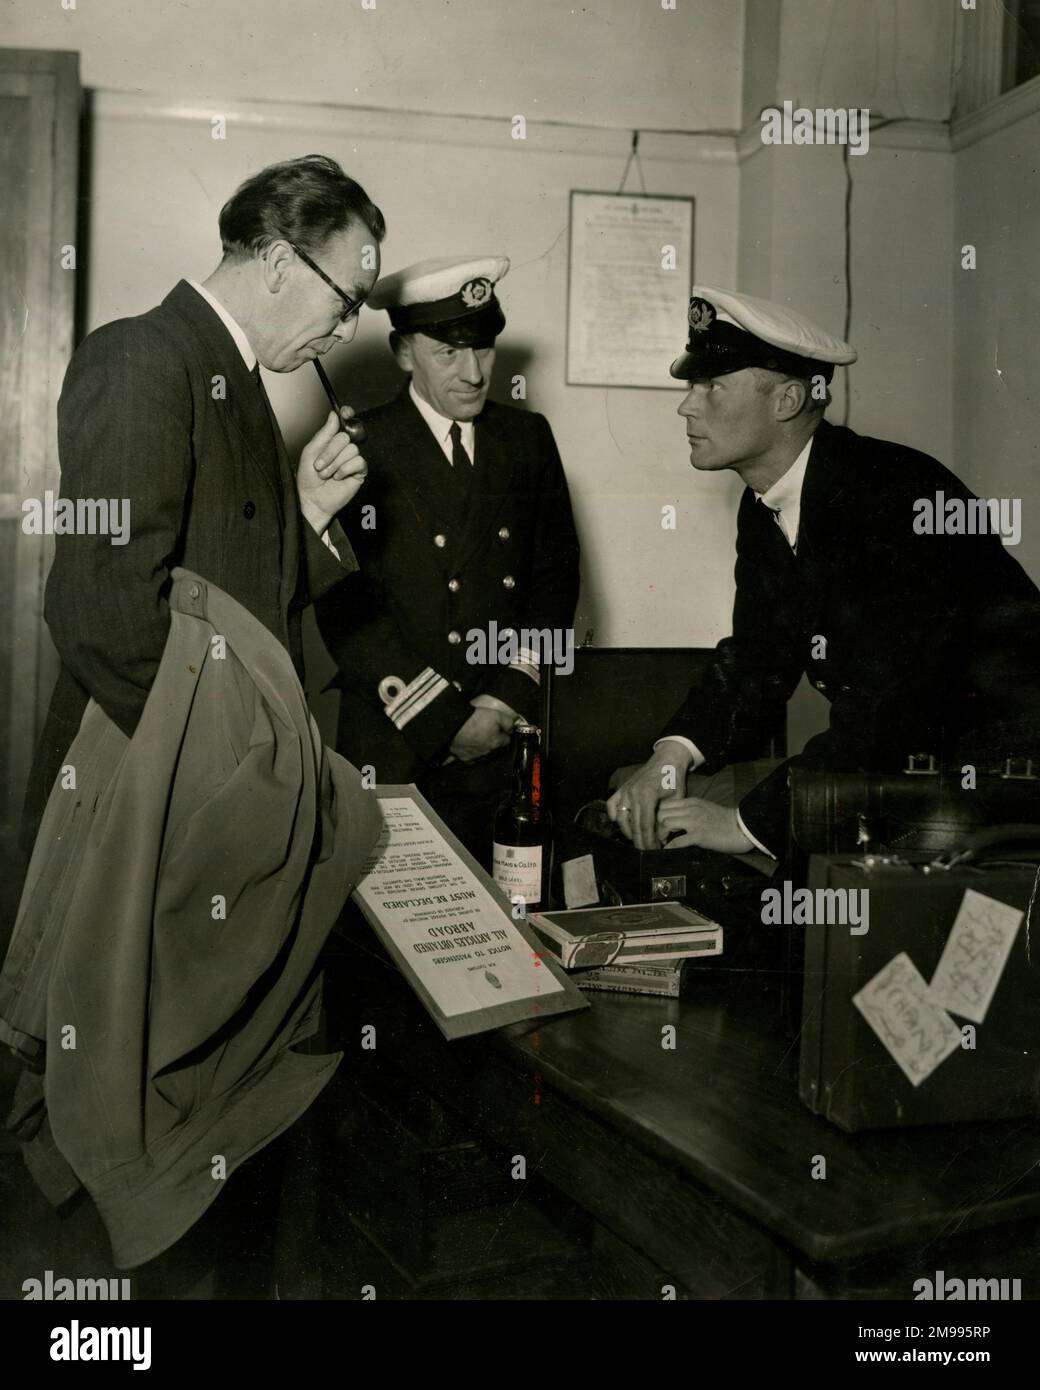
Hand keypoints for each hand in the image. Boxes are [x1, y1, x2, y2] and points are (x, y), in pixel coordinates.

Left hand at [297, 409, 367, 533]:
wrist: (312, 499)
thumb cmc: (308, 478)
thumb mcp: (311, 451)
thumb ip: (324, 433)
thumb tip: (334, 415)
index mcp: (332, 440)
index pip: (344, 423)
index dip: (347, 415)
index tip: (346, 412)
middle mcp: (343, 448)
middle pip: (345, 437)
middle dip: (330, 452)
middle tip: (319, 465)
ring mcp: (352, 460)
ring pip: (351, 450)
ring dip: (335, 463)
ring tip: (327, 474)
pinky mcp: (360, 472)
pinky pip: (358, 462)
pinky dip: (345, 470)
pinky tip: (338, 478)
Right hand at [449, 706, 513, 762]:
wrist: (453, 725)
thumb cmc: (475, 719)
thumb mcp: (496, 715)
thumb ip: (508, 722)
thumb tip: (514, 726)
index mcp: (496, 743)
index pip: (507, 741)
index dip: (504, 733)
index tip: (500, 729)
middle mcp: (487, 753)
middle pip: (495, 749)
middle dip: (493, 742)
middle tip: (487, 731)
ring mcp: (475, 757)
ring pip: (483, 755)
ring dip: (482, 749)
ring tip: (477, 738)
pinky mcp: (463, 758)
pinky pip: (469, 759)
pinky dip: (470, 755)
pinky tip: (468, 749)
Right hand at [606, 740, 690, 849]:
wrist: (667, 760)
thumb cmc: (674, 779)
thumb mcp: (676, 798)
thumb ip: (667, 816)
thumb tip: (661, 836)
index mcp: (647, 795)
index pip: (646, 825)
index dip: (650, 840)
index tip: (654, 849)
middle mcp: (632, 793)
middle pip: (634, 825)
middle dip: (640, 841)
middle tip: (646, 851)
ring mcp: (625, 790)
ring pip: (621, 818)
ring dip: (628, 831)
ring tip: (637, 840)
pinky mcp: (622, 788)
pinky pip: (612, 804)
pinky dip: (613, 815)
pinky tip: (619, 823)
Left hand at [656, 798, 753, 853]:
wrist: (741, 828)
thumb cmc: (724, 820)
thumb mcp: (704, 808)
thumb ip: (689, 810)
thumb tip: (673, 819)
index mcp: (691, 802)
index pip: (665, 804)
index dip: (657, 815)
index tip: (658, 825)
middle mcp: (691, 809)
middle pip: (661, 813)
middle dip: (656, 825)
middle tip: (659, 835)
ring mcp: (694, 822)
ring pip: (666, 823)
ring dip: (661, 835)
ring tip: (665, 842)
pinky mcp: (699, 835)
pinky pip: (677, 841)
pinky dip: (670, 846)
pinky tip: (668, 850)